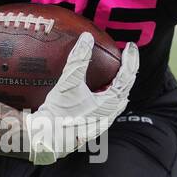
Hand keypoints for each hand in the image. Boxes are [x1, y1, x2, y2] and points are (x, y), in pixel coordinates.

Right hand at [23, 32, 138, 164]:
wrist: (45, 139)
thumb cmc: (58, 113)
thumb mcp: (68, 83)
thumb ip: (78, 59)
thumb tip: (87, 37)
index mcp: (109, 104)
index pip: (127, 77)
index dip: (131, 59)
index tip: (130, 46)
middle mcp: (110, 114)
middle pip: (126, 88)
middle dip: (128, 70)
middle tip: (126, 55)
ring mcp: (102, 122)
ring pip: (118, 99)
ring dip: (119, 83)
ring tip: (117, 71)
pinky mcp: (93, 126)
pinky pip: (108, 106)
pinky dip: (109, 94)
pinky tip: (100, 91)